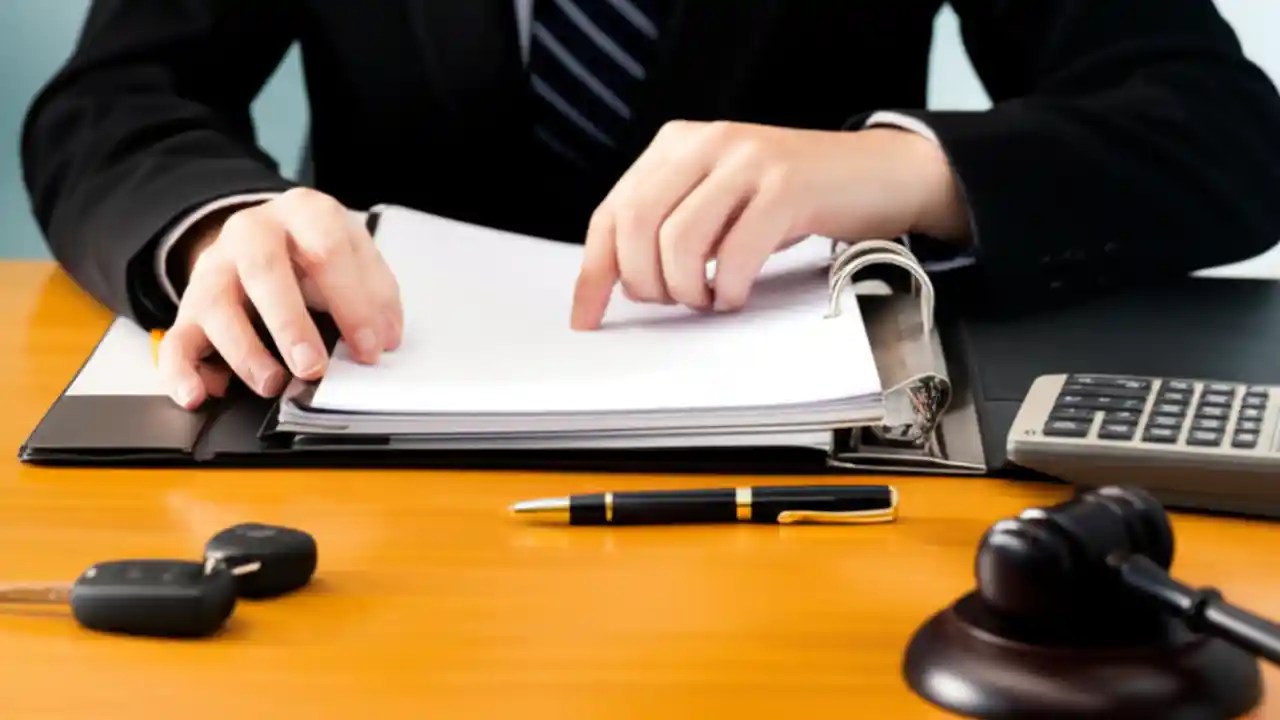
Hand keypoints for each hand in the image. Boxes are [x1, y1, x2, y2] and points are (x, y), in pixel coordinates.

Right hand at [157, 188, 402, 408]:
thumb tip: (384, 337)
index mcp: (303, 213)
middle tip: (312, 367)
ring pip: (216, 307)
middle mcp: (251, 234)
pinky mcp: (190, 307)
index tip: (370, 347)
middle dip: (289, 324)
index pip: (327, 250)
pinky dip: (181, 372)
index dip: (352, 302)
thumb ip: (375, 292)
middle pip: (263, 271)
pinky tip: (199, 394)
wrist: (263, 237)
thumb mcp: (353, 255)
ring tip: (273, 383)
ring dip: (245, 353)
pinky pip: (174, 339)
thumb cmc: (313, 252)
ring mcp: (216, 269)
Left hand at [570, 121, 969, 328]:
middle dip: (645, 283)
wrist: (879, 174)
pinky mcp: (787, 186)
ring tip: (710, 298)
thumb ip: (670, 225)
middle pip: (635, 225)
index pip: (611, 212)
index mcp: (677, 144)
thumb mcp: (719, 202)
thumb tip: (616, 284)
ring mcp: (747, 161)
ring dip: (688, 290)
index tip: (587, 319)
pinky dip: (730, 288)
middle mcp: (706, 142)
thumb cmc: (792, 200)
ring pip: (678, 241)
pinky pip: (735, 252)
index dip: (593, 273)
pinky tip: (738, 294)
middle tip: (675, 303)